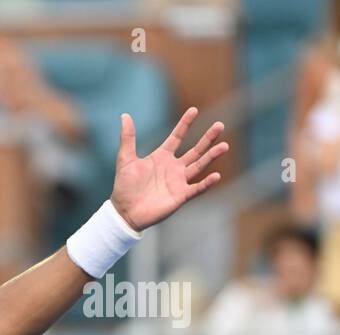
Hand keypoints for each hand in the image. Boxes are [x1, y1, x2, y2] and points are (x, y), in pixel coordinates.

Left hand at [110, 106, 227, 231]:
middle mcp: (174, 168)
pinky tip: (216, 176)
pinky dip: (206, 183)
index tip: (194, 110)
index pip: (177, 137)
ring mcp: (179, 182)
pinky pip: (197, 188)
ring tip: (224, 146)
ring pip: (199, 166)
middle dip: (207, 138)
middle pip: (195, 150)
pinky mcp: (180, 196)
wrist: (124, 212)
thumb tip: (124, 115)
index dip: (185, 124)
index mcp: (162, 157)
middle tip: (220, 125)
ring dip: (212, 156)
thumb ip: (128, 138)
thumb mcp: (125, 159)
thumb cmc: (124, 187)